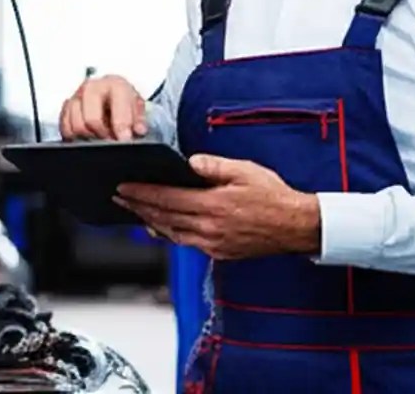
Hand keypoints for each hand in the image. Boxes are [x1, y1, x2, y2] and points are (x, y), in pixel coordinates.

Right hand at [58, 75, 147, 140]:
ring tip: (100, 136)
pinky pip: (65, 127)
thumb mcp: (137, 106)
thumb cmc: (123, 99)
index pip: (115, 108)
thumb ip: (139, 119)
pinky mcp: (66, 106)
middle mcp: (93, 87)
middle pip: (91, 119)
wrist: (110, 92)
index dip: (121, 126)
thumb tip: (138, 130)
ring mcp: (77, 96)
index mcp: (115, 85)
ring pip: (76, 126)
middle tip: (110, 139)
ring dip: (89, 136)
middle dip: (102, 134)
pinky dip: (76, 135)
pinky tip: (88, 134)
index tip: (124, 139)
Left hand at [113, 155, 320, 259]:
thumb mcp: (244, 170)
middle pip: (163, 218)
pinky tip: (162, 226)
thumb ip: (213, 166)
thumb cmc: (272, 196)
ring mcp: (212, 243)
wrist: (295, 226)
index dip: (141, 194)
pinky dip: (169, 233)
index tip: (123, 188)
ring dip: (149, 221)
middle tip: (119, 198)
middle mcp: (209, 228)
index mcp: (213, 206)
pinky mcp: (218, 252)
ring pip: (171, 233)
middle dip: (137, 207)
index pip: (166, 199)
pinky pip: (185, 243)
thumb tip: (189, 162)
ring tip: (134, 210)